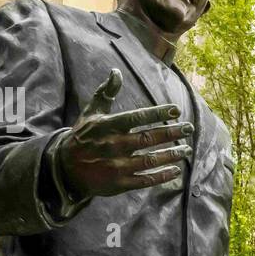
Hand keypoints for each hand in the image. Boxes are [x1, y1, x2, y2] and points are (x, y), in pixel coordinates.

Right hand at [55, 68, 194, 198]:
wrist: (65, 169)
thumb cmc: (83, 137)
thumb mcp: (90, 114)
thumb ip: (106, 94)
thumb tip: (116, 72)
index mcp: (107, 127)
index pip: (137, 118)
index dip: (157, 113)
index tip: (176, 110)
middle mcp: (113, 146)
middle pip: (148, 138)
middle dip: (171, 132)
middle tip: (189, 128)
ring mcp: (117, 166)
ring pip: (150, 160)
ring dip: (171, 155)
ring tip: (187, 149)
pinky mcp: (119, 183)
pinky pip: (145, 180)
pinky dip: (162, 176)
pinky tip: (176, 170)